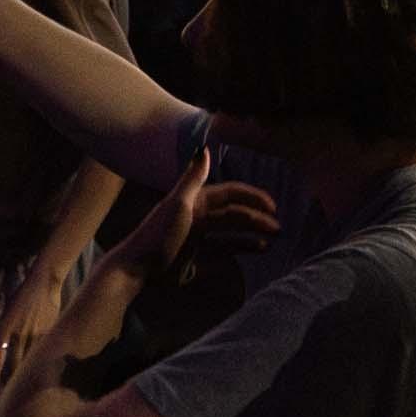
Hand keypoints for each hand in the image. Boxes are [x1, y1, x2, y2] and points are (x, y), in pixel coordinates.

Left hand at [101, 152, 267, 301]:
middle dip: (257, 218)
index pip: (231, 194)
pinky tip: (256, 251)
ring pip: (232, 234)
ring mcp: (198, 240)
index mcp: (197, 202)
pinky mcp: (196, 260)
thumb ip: (193, 178)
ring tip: (272, 239)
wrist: (136, 269)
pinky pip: (224, 253)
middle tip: (279, 227)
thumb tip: (205, 147)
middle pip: (234, 215)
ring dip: (253, 234)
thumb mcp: (177, 204)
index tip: (272, 206)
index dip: (252, 197)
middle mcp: (199, 218)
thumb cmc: (157, 235)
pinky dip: (242, 250)